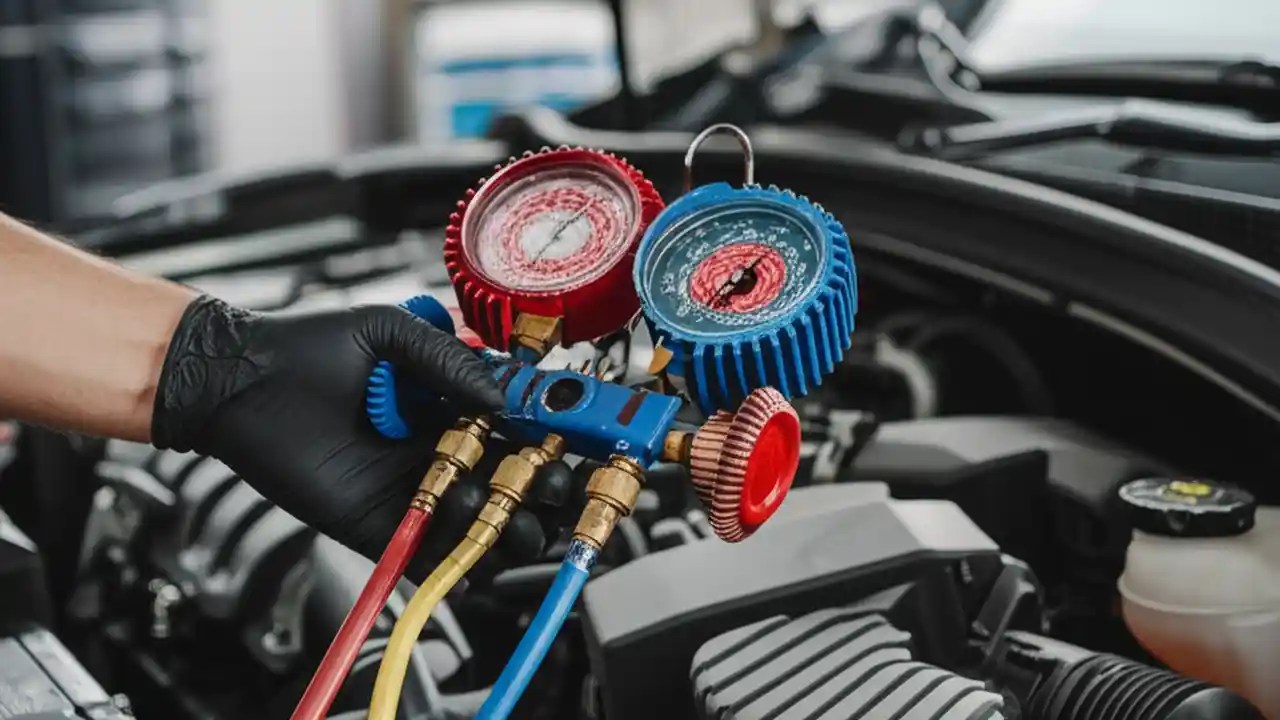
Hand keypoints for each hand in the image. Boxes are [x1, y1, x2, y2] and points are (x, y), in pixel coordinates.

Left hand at [150, 296, 569, 580]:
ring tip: (520, 520)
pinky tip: (479, 553)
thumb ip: (448, 360)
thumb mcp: (390, 332)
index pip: (513, 424)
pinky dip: (458, 559)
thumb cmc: (308, 348)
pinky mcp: (379, 523)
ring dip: (508, 527)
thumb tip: (502, 394)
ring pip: (476, 520)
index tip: (576, 437)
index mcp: (447, 402)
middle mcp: (436, 447)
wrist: (241, 381)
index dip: (547, 433)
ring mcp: (411, 489)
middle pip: (506, 479)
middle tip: (553, 484)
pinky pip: (429, 551)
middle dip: (539, 487)